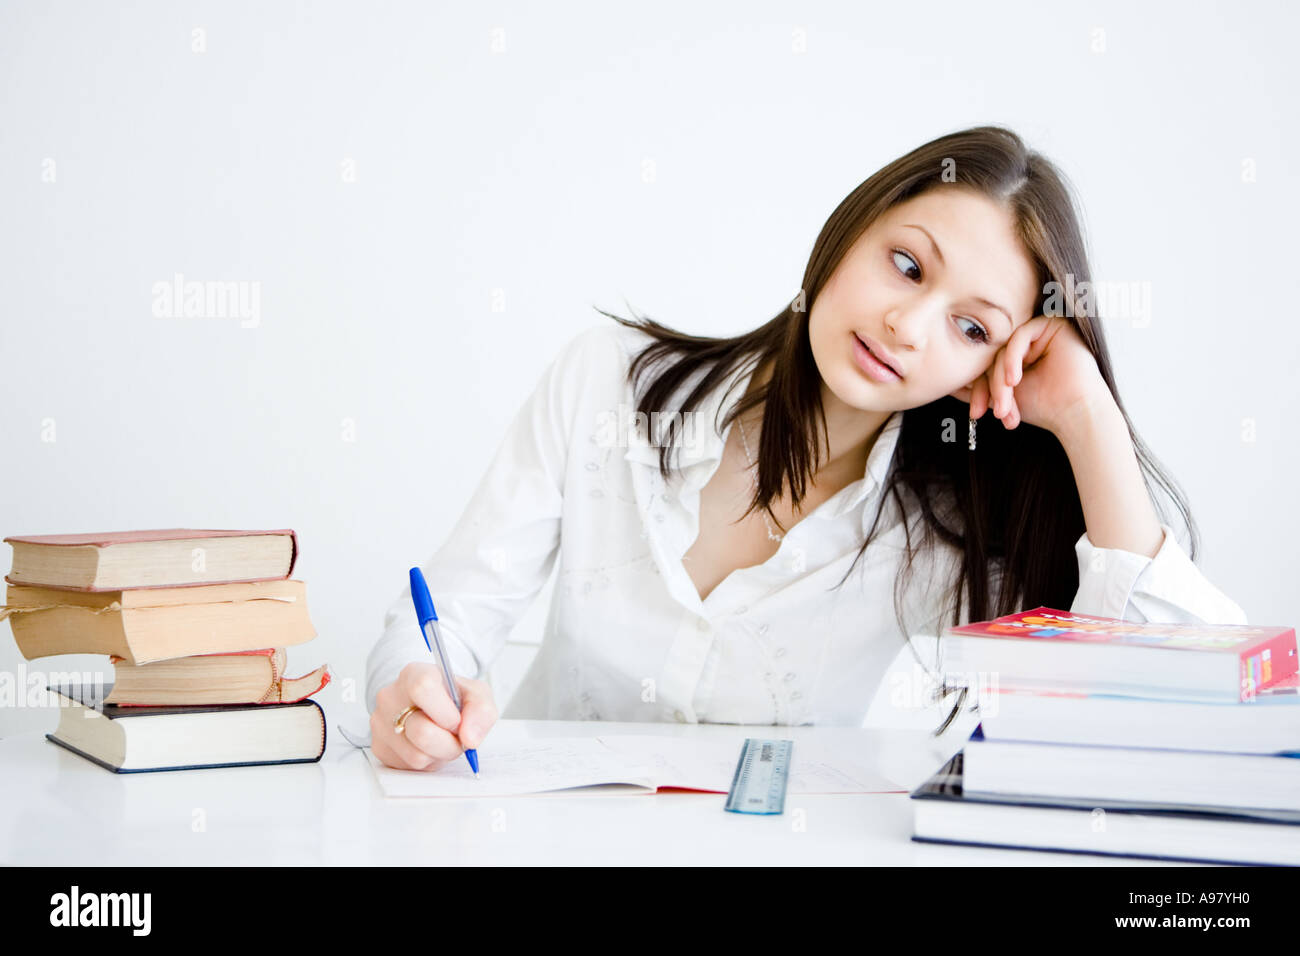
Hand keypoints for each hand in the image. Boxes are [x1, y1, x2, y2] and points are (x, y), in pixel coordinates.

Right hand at [370, 662, 497, 770]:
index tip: (457, 721)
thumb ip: (482, 710)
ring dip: (439, 755)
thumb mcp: (475, 694)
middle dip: (450, 743)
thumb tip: (470, 737)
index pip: (423, 688)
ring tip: (442, 739)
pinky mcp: (379, 747)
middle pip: (422, 732)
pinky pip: (408, 766)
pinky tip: (429, 747)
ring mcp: (380, 723)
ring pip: (417, 756)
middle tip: (456, 737)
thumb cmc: (452, 698)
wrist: (430, 708)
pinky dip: (426, 762)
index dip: (446, 713)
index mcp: (413, 674)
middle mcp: (390, 696)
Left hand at [948, 314, 1108, 435]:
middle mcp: (1027, 340)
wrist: (1076, 414)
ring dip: (1000, 380)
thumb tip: (947, 382)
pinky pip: (1019, 336)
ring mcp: (1038, 330)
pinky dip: (1012, 360)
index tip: (977, 414)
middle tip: (991, 412)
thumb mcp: (1000, 397)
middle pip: (992, 356)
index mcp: (1016, 355)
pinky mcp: (1051, 323)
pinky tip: (1015, 381)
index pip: (987, 365)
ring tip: (1004, 405)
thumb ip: (977, 386)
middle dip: (990, 388)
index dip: (980, 389)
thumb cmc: (1044, 408)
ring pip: (1003, 348)